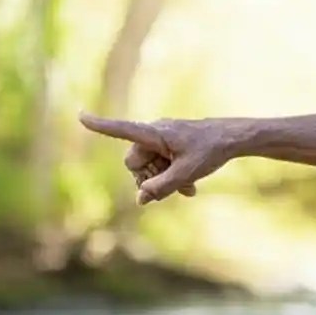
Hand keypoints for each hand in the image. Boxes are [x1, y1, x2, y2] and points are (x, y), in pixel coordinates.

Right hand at [79, 112, 235, 204]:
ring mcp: (162, 139)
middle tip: (171, 188)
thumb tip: (140, 199)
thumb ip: (161, 187)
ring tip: (188, 189)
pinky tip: (190, 188)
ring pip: (148, 167)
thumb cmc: (211, 151)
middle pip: (134, 163)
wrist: (234, 139)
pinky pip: (161, 164)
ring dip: (162, 180)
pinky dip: (170, 176)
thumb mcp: (186, 173)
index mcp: (154, 134)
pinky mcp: (171, 145)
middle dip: (148, 179)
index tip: (80, 115)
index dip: (100, 125)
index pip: (122, 129)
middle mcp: (154, 133)